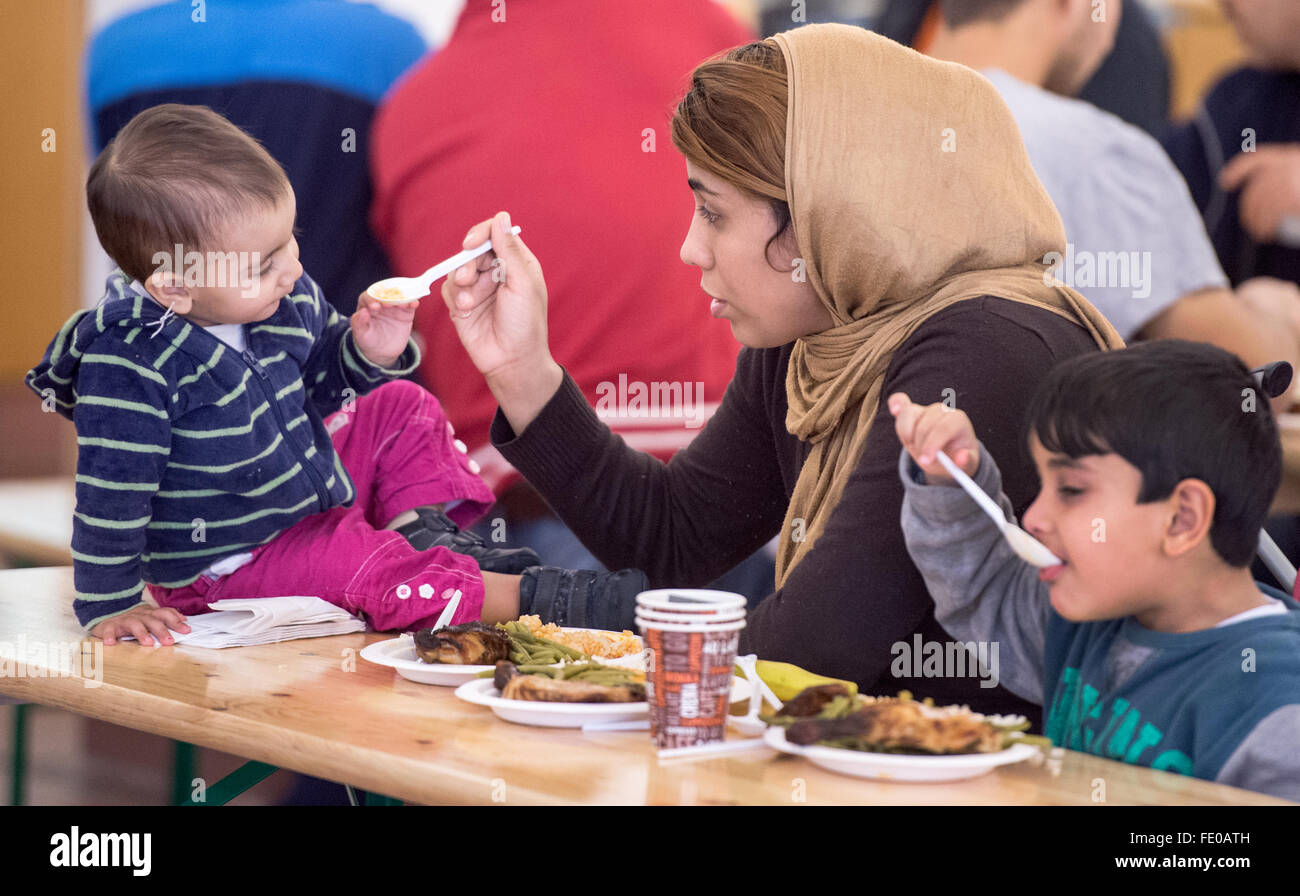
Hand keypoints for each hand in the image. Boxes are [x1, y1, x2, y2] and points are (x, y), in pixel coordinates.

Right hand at [91, 604, 189, 645]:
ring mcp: (123, 619)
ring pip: (134, 623)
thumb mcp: (148, 621)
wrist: (105, 619)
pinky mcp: (108, 626)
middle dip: (162, 630)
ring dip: (142, 633)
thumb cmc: (131, 623)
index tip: (187, 630)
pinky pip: (109, 630)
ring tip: (148, 643)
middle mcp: (138, 614)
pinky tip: (111, 643)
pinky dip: (110, 636)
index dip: (176, 620)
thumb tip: (184, 624)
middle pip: (152, 619)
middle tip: (169, 641)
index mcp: (149, 613)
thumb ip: (163, 623)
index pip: (165, 613)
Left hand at [352, 291, 416, 367]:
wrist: (383, 351)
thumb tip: (363, 312)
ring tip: (403, 304)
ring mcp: (394, 306)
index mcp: (366, 304)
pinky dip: (412, 302)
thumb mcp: (361, 334)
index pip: (368, 297)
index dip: (371, 300)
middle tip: (389, 304)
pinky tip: (414, 303)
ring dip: (401, 298)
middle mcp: (381, 302)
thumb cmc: (368, 340)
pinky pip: (410, 305)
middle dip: (387, 297)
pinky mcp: (406, 312)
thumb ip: (359, 323)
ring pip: (399, 298)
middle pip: (385, 294)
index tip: (375, 307)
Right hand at [442, 211, 562, 432]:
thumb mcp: (522, 283)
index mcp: (517, 263)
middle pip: (472, 250)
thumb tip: (501, 216)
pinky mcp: (462, 304)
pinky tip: (465, 311)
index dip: (481, 234)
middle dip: (468, 263)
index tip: (470, 245)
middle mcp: (497, 272)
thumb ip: (508, 250)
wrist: (511, 361)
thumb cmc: (525, 324)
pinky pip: (448, 288)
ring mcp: (478, 288)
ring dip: (461, 284)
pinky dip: (454, 297)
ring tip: (470, 303)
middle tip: (468, 279)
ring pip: (457, 268)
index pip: (495, 234)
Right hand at [887, 392, 979, 485]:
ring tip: (916, 448)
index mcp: (958, 420)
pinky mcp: (911, 410)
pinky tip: (895, 410)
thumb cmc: (956, 456)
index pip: (943, 428)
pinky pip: (901, 402)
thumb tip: (962, 458)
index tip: (925, 461)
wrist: (948, 451)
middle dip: (921, 446)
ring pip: (909, 416)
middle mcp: (941, 410)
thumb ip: (966, 461)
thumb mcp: (966, 463)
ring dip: (908, 436)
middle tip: (922, 461)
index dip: (932, 445)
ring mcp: (925, 408)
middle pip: (924, 426)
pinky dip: (896, 404)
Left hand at [1219, 144, 1299, 244]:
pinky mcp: (1295, 197)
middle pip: (1257, 187)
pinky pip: (1273, 212)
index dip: (1240, 168)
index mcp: (1293, 156)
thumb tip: (1257, 195)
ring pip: (1262, 202)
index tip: (1226, 181)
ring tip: (1260, 233)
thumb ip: (1287, 179)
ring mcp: (1293, 179)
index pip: (1261, 158)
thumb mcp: (1298, 176)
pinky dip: (1266, 225)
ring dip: (1256, 221)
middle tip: (1252, 225)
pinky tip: (1267, 234)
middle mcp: (1291, 163)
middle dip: (1249, 208)